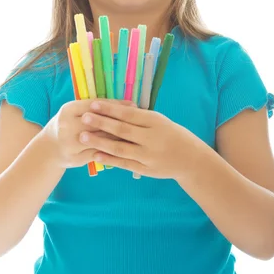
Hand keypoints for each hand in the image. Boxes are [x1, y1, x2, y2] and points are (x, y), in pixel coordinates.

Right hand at [41, 98, 135, 169]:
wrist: (50, 149)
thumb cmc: (69, 125)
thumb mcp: (76, 112)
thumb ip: (95, 108)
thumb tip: (125, 104)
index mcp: (69, 110)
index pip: (96, 105)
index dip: (115, 105)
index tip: (133, 105)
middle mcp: (68, 125)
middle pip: (99, 121)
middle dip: (120, 120)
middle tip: (139, 120)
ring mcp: (71, 142)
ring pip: (100, 138)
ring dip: (119, 136)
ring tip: (136, 134)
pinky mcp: (76, 157)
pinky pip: (99, 153)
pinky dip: (113, 150)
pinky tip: (127, 148)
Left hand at [78, 99, 199, 179]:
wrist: (191, 159)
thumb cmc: (172, 135)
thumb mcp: (160, 121)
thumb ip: (140, 117)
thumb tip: (114, 109)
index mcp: (155, 122)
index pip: (129, 113)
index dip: (110, 109)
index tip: (94, 104)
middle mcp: (151, 138)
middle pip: (122, 130)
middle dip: (101, 123)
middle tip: (84, 117)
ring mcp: (148, 155)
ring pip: (120, 148)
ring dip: (100, 142)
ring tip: (83, 136)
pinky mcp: (145, 169)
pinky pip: (124, 163)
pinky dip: (109, 159)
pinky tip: (95, 154)